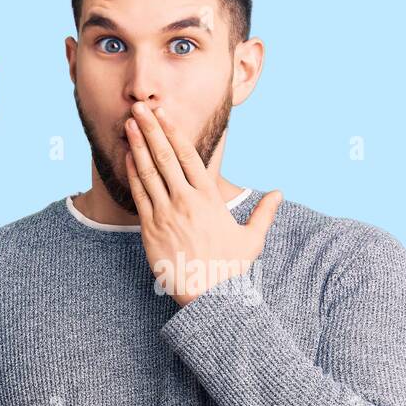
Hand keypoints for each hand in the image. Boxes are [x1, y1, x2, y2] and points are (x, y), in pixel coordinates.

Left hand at [123, 100, 281, 306]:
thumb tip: (278, 194)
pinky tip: (128, 157)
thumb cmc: (231, 270)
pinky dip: (132, 174)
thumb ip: (263, 212)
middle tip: (140, 107)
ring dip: (138, 145)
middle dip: (152, 128)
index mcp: (209, 199)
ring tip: (130, 123)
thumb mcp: (252, 239)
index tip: (164, 114)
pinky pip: (139, 195)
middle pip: (165, 156)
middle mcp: (186, 201)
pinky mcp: (150, 230)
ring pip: (149, 171)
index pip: (189, 156)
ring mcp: (166, 214)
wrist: (209, 298)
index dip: (175, 132)